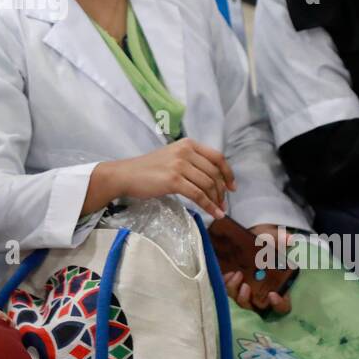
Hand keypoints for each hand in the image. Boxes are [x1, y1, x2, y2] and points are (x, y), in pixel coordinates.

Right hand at [106, 138, 234, 218]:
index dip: (228, 173)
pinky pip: (198, 195)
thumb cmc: (148, 168)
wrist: (126, 175)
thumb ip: (191, 161)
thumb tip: (213, 179)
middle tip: (223, 203)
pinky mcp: (174, 180)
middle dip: (222, 191)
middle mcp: (186, 151)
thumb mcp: (173, 157)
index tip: (232, 187)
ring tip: (219, 210)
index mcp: (188, 144)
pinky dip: (209, 206)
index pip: (217, 157)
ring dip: (216, 200)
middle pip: (214, 173)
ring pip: (208, 185)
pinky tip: (214, 213)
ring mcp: (179, 165)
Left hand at [224, 224, 292, 314]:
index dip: (279, 304)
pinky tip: (226, 274)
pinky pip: (227, 292)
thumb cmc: (265, 242)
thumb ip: (281, 239)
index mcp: (277, 287)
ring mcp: (246, 292)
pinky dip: (226, 285)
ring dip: (235, 291)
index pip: (282, 306)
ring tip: (236, 274)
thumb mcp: (273, 238)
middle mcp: (262, 293)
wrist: (250, 238)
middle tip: (246, 286)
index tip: (273, 295)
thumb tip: (289, 238)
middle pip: (255, 306)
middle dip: (248, 298)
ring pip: (240, 301)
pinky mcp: (233, 286)